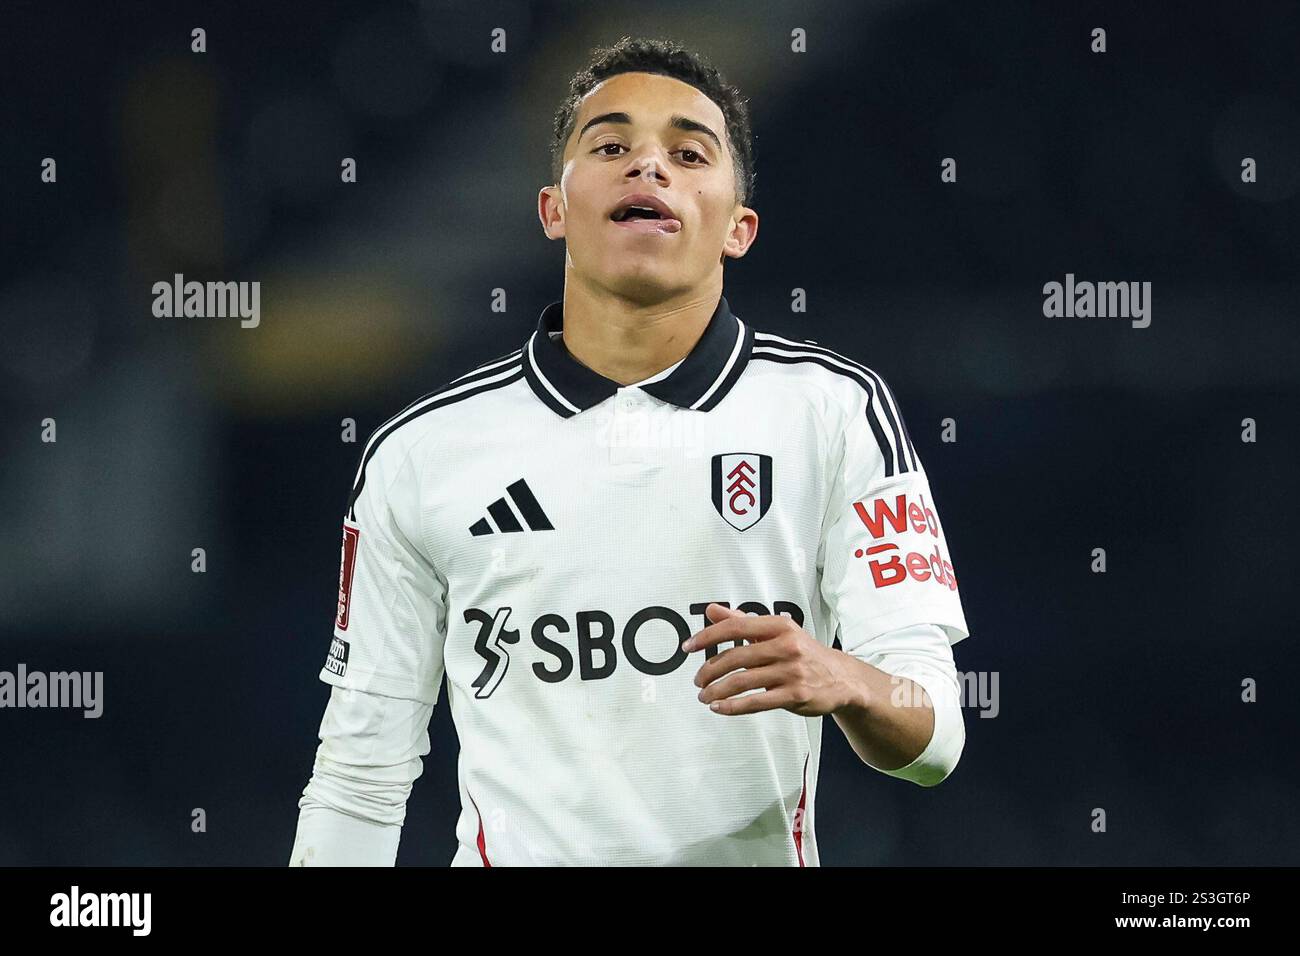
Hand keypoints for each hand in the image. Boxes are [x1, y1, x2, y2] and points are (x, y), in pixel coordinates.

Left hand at [681, 603, 859, 716]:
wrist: (841, 679)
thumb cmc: (803, 653)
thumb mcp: (777, 632)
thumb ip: (742, 621)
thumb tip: (711, 610)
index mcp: (779, 626)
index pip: (735, 626)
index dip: (708, 636)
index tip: (689, 647)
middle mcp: (786, 646)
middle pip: (735, 657)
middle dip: (709, 670)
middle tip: (697, 680)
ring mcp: (792, 671)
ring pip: (742, 681)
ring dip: (717, 691)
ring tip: (704, 696)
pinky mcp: (795, 695)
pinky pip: (756, 702)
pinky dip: (733, 707)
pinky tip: (719, 708)